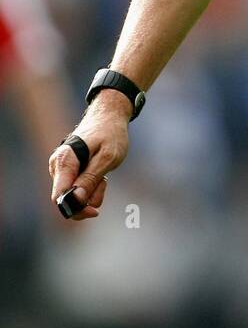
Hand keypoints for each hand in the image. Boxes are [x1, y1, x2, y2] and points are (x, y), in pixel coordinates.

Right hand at [48, 91, 131, 221]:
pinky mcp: (69, 172)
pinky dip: (92, 187)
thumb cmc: (110, 134)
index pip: (59, 196)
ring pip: (75, 196)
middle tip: (104, 183)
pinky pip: (78, 189)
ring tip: (104, 175)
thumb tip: (77, 200)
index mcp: (64, 161)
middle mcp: (57, 166)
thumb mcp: (107, 158)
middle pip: (66, 200)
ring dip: (93, 191)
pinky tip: (100, 174)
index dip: (75, 208)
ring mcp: (61, 170)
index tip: (94, 211)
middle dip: (88, 198)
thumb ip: (91, 179)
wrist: (109, 117)